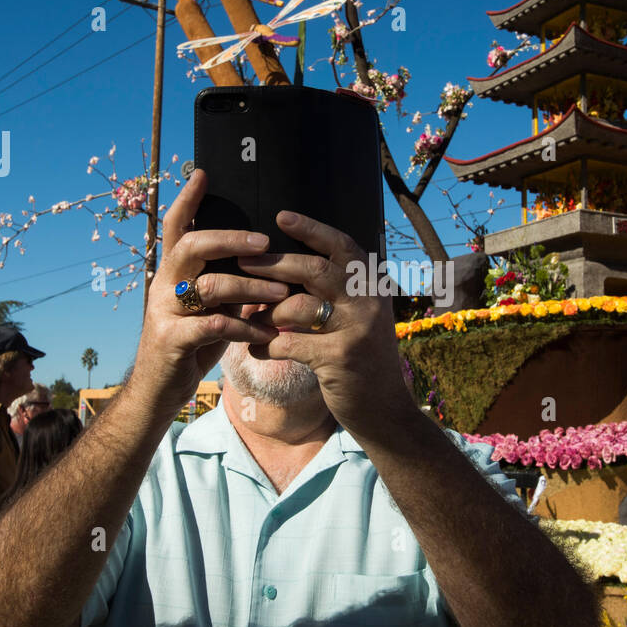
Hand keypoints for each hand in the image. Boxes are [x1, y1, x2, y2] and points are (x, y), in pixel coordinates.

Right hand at [131, 169, 285, 411]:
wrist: (159, 389)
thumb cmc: (192, 343)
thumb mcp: (210, 308)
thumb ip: (226, 283)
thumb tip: (262, 259)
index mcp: (172, 272)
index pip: (174, 227)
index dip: (186, 199)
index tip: (203, 173)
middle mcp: (163, 285)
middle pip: (191, 246)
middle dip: (230, 240)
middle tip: (264, 243)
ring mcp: (164, 312)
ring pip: (209, 287)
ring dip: (251, 288)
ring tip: (281, 293)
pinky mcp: (171, 340)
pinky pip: (214, 326)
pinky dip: (245, 328)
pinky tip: (267, 333)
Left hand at [238, 211, 415, 437]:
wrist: (384, 410)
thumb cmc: (362, 358)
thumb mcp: (360, 317)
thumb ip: (337, 291)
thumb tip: (289, 264)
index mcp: (372, 286)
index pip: (342, 246)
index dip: (311, 229)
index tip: (281, 216)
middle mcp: (368, 302)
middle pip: (314, 269)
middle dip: (274, 263)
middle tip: (242, 261)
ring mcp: (357, 329)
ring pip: (297, 306)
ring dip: (265, 310)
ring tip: (248, 316)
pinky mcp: (340, 358)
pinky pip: (289, 344)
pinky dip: (266, 346)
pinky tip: (255, 350)